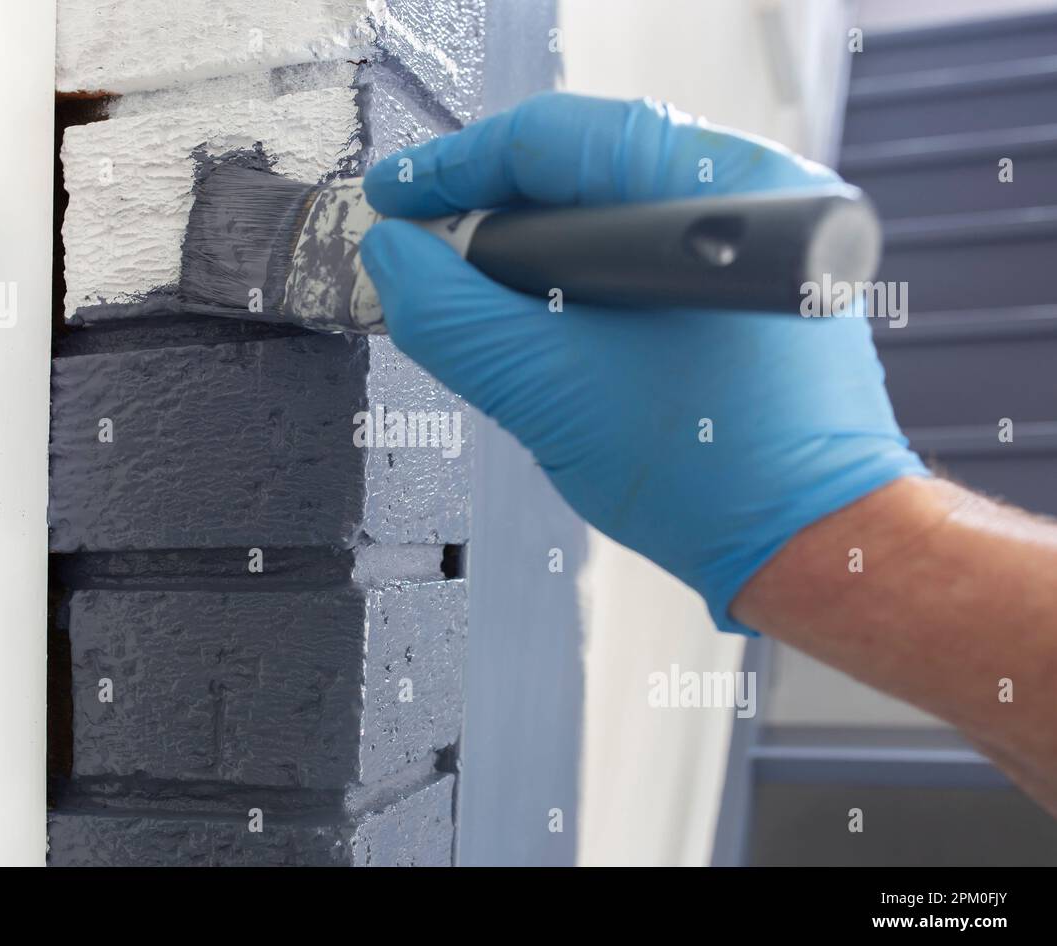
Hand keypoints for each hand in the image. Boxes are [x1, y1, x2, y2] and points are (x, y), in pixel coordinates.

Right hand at [358, 92, 926, 634]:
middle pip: (581, 167)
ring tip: (468, 284)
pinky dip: (575, 276)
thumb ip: (451, 316)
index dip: (455, 166)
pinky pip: (638, 252)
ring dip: (530, 246)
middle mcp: (750, 197)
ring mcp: (754, 242)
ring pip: (608, 211)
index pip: (554, 140)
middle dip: (488, 209)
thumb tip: (392, 257)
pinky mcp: (744, 287)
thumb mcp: (546, 391)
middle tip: (422, 245)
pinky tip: (533, 310)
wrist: (809, 548)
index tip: (397, 196)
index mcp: (717, 194)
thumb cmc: (716, 478)